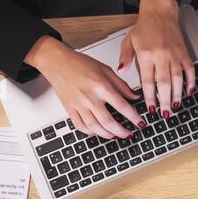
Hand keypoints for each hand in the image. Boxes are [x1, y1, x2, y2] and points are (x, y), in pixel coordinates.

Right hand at [27, 36, 143, 138]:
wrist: (57, 62)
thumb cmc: (80, 64)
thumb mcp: (105, 69)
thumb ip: (121, 84)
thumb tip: (134, 97)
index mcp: (101, 86)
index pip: (122, 106)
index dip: (133, 117)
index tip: (140, 122)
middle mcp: (89, 97)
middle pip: (109, 122)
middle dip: (122, 131)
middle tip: (129, 134)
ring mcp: (78, 105)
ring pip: (95, 128)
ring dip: (108, 135)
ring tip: (116, 136)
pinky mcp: (70, 110)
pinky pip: (81, 127)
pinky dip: (91, 132)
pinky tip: (98, 131)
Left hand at [119, 0, 195, 117]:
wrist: (160, 12)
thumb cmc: (144, 27)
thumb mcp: (129, 40)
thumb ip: (125, 57)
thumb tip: (121, 71)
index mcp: (146, 55)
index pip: (148, 81)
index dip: (150, 97)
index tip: (150, 108)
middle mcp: (161, 56)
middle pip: (164, 84)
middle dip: (165, 101)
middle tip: (166, 114)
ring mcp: (174, 55)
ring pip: (178, 79)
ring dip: (178, 95)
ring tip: (176, 107)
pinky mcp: (183, 52)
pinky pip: (190, 69)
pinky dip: (191, 81)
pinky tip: (189, 91)